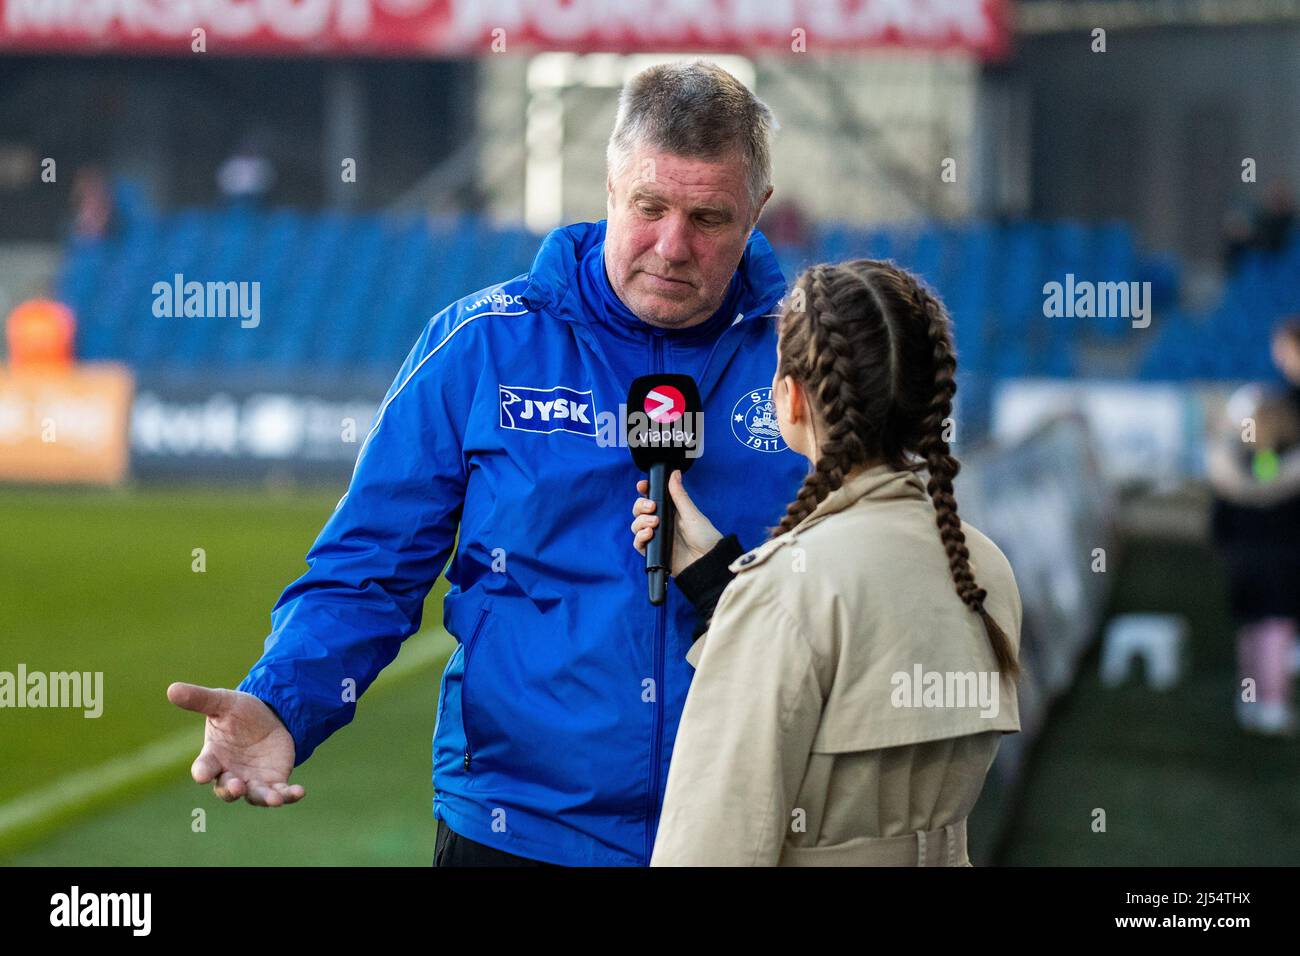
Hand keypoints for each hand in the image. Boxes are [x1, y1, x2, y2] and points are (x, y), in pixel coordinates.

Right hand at [166, 682, 304, 806]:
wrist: (269, 715)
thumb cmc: (238, 712)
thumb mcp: (221, 702)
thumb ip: (199, 699)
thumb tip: (171, 688)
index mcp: (213, 757)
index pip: (204, 768)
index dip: (202, 772)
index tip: (201, 775)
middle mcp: (230, 773)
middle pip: (227, 789)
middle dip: (231, 789)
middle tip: (237, 787)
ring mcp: (252, 780)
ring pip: (255, 796)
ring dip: (265, 798)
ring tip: (275, 800)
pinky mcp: (274, 781)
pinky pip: (281, 793)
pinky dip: (288, 796)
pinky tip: (298, 792)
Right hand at [631, 469, 722, 576]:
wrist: (707, 561)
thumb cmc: (705, 536)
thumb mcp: (691, 513)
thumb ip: (679, 495)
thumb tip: (674, 473)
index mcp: (670, 511)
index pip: (651, 498)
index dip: (644, 491)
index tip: (642, 486)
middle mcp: (661, 523)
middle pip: (639, 511)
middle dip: (640, 506)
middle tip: (652, 507)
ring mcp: (657, 537)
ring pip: (636, 526)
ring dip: (640, 522)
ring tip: (654, 523)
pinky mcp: (654, 552)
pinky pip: (638, 544)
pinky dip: (640, 537)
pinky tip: (649, 534)